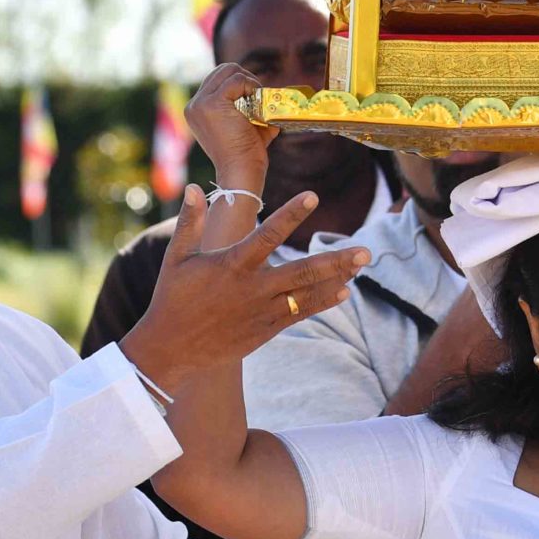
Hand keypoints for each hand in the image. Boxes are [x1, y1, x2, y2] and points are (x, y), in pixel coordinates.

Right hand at [119, 187, 369, 395]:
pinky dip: (323, 302)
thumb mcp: (176, 258)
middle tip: (366, 251)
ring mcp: (263, 311)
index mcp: (232, 265)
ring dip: (337, 278)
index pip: (268, 235)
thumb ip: (190, 223)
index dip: (292, 215)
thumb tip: (192, 188)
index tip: (314, 196)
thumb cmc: (172, 299)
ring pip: (308, 293)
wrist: (172, 350)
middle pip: (303, 272)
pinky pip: (301, 313)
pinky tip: (344, 291)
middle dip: (336, 261)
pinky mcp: (267, 329)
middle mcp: (253, 288)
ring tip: (362, 264)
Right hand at [184, 63, 274, 192]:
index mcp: (196, 110)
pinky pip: (237, 79)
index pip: (218, 79)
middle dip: (245, 78)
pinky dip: (251, 86)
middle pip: (222, 70)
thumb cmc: (245, 154)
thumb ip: (247, 107)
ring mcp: (200, 103)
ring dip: (249, 82)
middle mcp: (193, 105)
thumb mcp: (242, 125)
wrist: (241, 172)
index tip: (254, 99)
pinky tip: (258, 102)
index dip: (240, 84)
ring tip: (259, 101)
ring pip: (230, 70)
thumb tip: (267, 95)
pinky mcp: (212, 103)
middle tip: (259, 96)